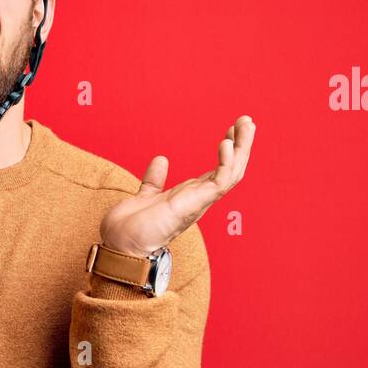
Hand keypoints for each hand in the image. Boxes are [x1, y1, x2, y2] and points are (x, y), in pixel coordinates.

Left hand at [100, 115, 255, 254]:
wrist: (120, 245)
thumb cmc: (131, 228)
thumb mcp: (146, 195)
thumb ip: (155, 179)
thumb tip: (161, 160)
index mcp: (190, 196)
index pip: (218, 171)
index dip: (228, 151)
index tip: (231, 130)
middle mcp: (199, 199)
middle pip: (230, 170)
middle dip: (241, 145)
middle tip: (247, 121)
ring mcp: (198, 202)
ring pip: (232, 174)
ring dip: (241, 149)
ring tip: (246, 124)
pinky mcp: (193, 205)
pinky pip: (219, 182)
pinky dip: (226, 162)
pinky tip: (226, 144)